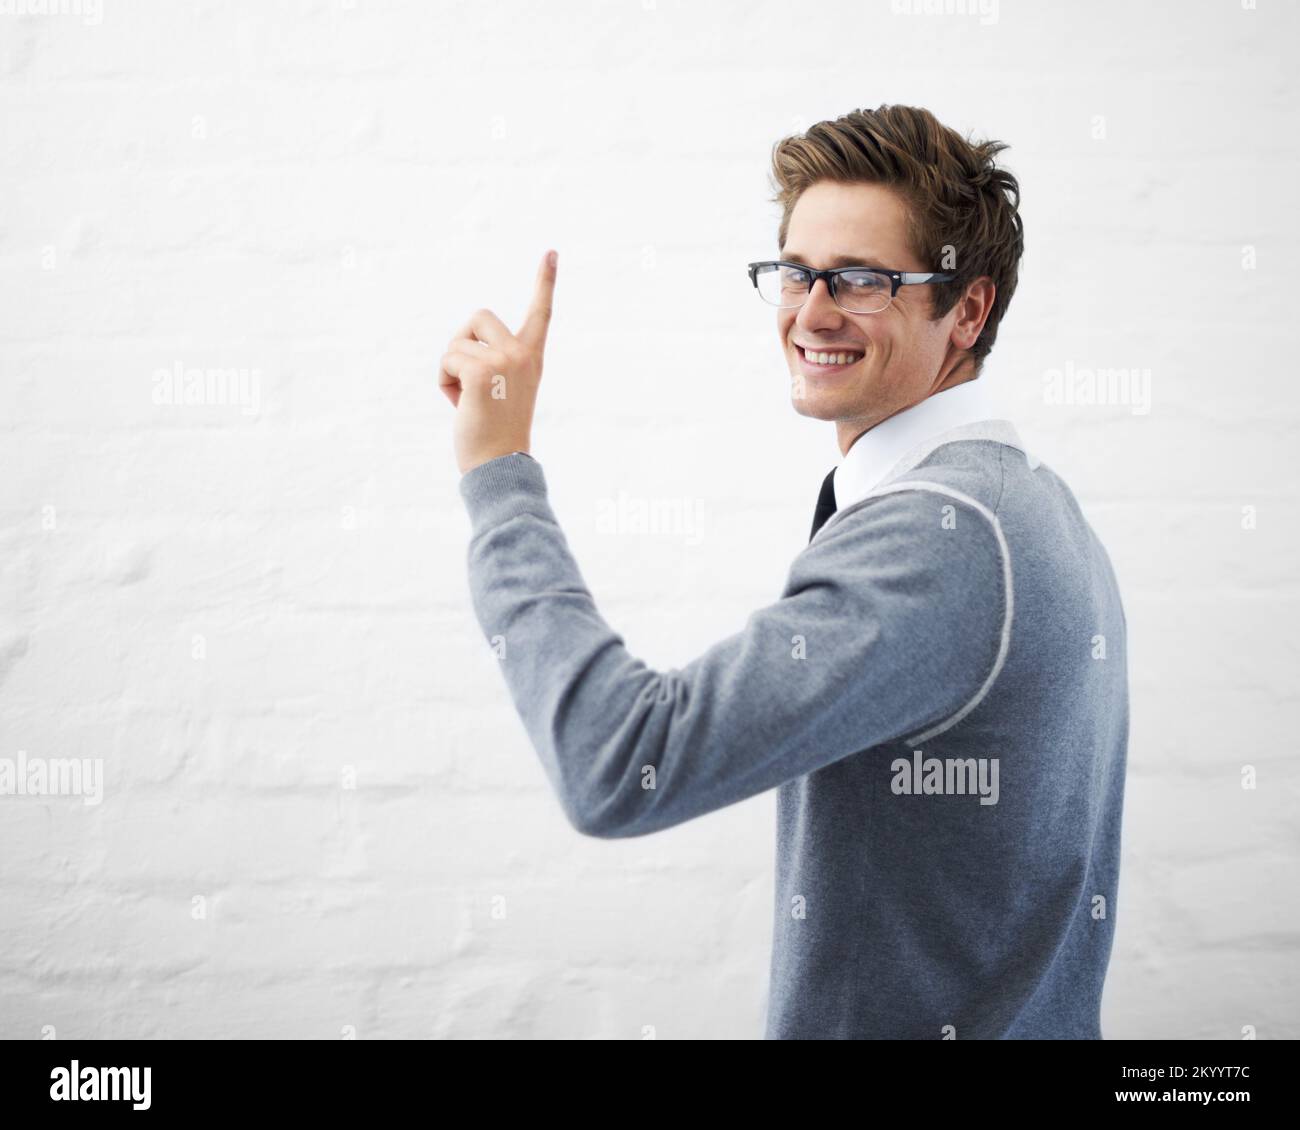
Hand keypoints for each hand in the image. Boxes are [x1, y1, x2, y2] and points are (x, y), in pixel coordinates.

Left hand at [439, 249, 557, 473]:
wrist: (500, 464)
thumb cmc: (496, 433)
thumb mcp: (503, 390)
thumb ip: (493, 364)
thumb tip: (460, 357)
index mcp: (532, 358)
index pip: (542, 312)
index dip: (545, 281)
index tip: (551, 252)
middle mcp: (523, 354)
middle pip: (479, 316)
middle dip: (463, 341)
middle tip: (468, 376)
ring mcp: (504, 361)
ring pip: (458, 342)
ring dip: (451, 368)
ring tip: (466, 399)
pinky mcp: (482, 372)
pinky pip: (448, 360)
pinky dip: (444, 381)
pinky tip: (459, 404)